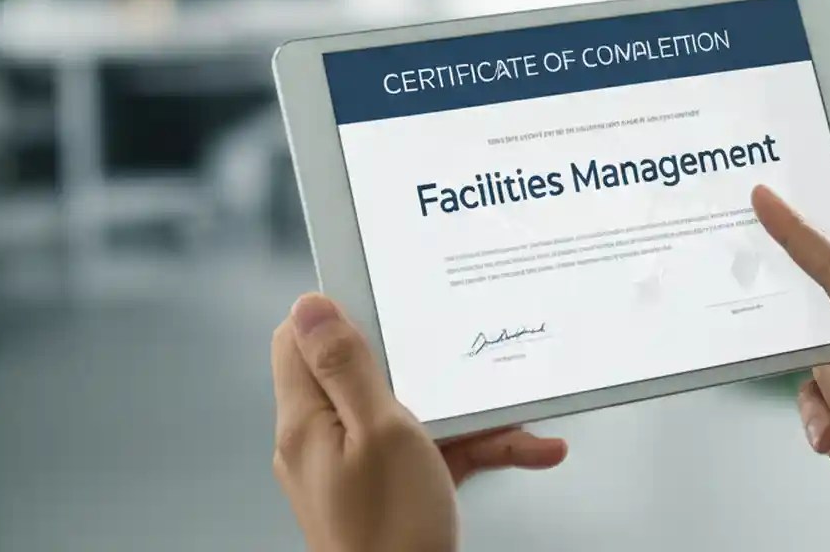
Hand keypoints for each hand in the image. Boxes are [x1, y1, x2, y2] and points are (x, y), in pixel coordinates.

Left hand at [271, 293, 566, 551]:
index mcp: (307, 421)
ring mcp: (358, 467)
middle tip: (458, 355)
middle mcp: (324, 441)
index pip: (298, 341)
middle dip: (425, 364)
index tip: (386, 301)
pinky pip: (434, 451)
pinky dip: (478, 448)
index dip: (338, 313)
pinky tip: (532, 449)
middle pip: (365, 373)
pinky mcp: (392, 489)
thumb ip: (347, 366)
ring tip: (517, 414)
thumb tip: (310, 306)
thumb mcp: (381, 431)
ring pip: (412, 414)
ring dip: (469, 414)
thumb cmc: (393, 534)